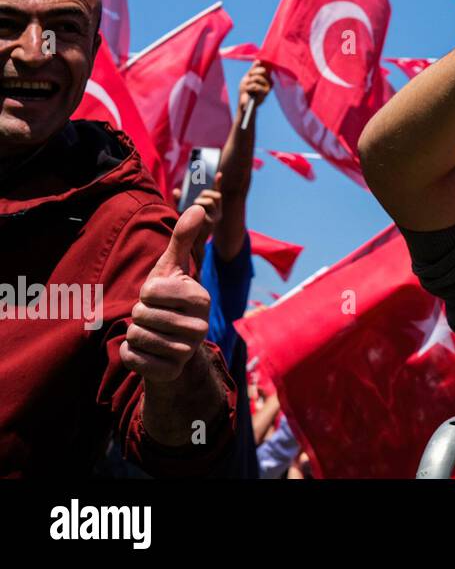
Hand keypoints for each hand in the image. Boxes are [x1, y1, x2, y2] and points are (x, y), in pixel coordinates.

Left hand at [120, 206, 212, 383]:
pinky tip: (145, 352)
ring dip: (134, 334)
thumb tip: (199, 207)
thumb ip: (184, 239)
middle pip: (142, 314)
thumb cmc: (168, 301)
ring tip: (150, 333)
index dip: (146, 292)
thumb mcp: (172, 269)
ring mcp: (187, 351)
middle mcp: (199, 326)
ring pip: (136, 336)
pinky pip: (133, 359)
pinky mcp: (170, 371)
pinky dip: (130, 355)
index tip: (157, 297)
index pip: (152, 290)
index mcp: (200, 298)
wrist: (170, 347)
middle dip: (139, 314)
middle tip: (153, 317)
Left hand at [171, 170, 222, 232]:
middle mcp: (217, 212)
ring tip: (193, 208)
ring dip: (199, 201)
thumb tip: (175, 190)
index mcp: (213, 207)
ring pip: (209, 201)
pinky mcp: (210, 224)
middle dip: (204, 193)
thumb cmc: (186, 226)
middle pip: (215, 195)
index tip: (219, 173)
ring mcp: (215, 218)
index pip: (217, 192)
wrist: (190, 245)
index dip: (218, 183)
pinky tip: (194, 216)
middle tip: (195, 200)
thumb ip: (180, 200)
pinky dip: (196, 210)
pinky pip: (202, 210)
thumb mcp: (183, 210)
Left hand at [240, 61, 273, 112]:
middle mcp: (269, 82)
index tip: (250, 74)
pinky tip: (249, 92)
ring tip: (248, 88)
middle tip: (248, 81)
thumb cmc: (246, 89)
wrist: (244, 101)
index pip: (263, 68)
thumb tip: (258, 61)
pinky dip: (248, 88)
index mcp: (266, 78)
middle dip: (252, 75)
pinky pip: (255, 85)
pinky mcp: (265, 93)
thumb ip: (253, 69)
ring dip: (248, 82)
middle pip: (262, 71)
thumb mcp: (248, 77)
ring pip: (257, 78)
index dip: (254, 69)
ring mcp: (268, 87)